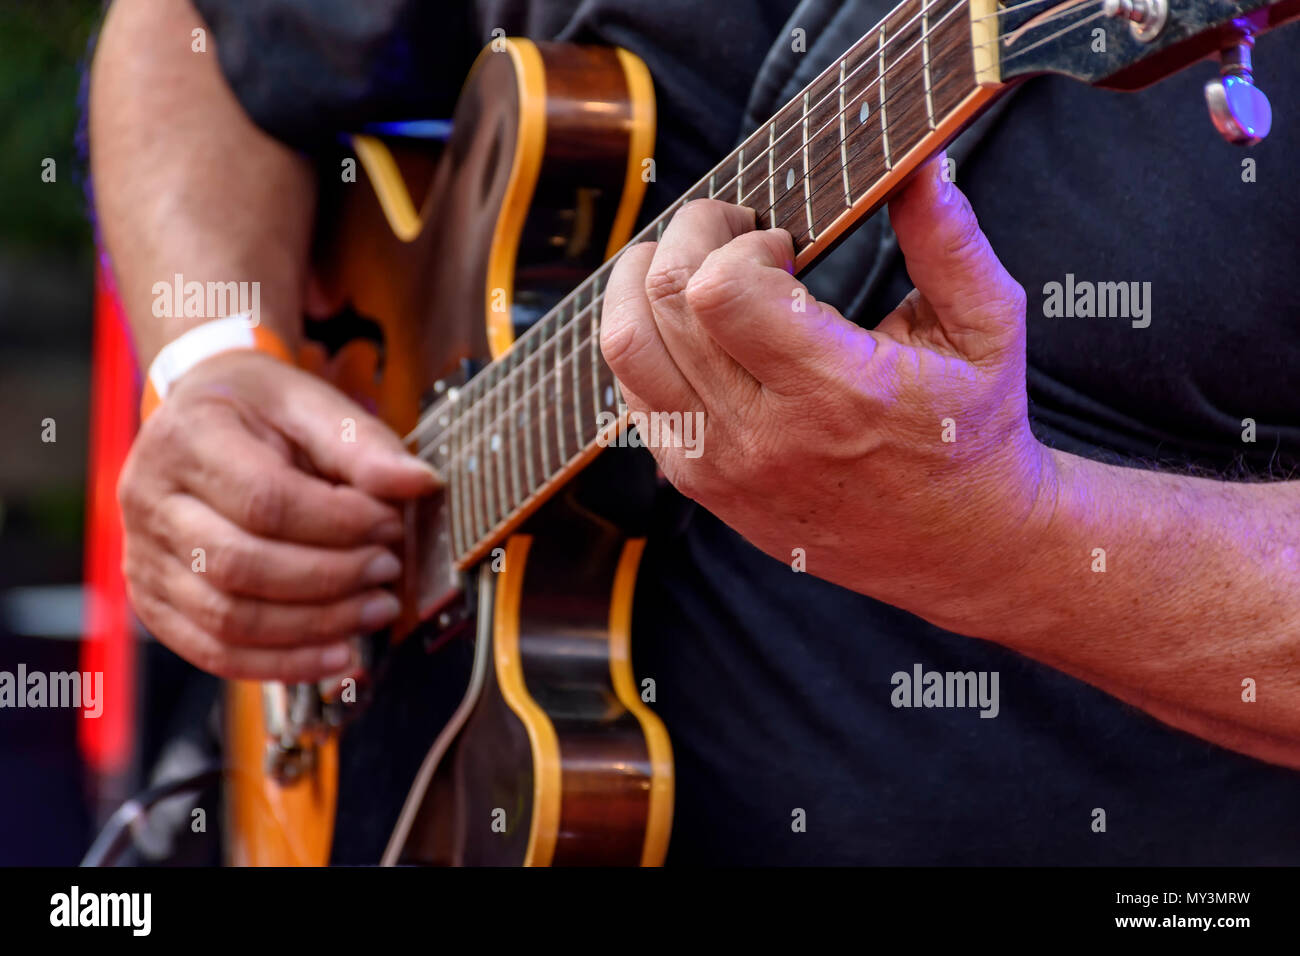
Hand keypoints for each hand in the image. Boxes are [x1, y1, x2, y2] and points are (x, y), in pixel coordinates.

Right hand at [118, 349, 439, 680]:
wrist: (198, 420)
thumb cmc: (259, 411)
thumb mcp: (309, 403)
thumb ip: (362, 444)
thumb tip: (420, 482)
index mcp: (185, 438)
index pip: (264, 500)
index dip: (338, 523)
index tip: (391, 524)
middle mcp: (148, 501)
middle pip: (240, 565)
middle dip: (330, 578)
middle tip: (388, 570)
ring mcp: (142, 557)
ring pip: (228, 618)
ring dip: (314, 626)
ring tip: (375, 610)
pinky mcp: (155, 601)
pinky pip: (214, 651)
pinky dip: (281, 663)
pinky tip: (336, 654)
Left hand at [599, 155, 1055, 623]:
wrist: (951, 546)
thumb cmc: (972, 430)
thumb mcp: (987, 332)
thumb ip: (950, 243)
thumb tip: (922, 162)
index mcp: (837, 393)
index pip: (721, 292)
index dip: (737, 241)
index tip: (781, 239)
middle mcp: (763, 437)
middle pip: (664, 304)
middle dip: (687, 237)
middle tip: (732, 229)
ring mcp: (720, 465)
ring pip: (625, 348)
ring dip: (642, 282)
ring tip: (691, 263)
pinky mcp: (697, 483)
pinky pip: (631, 393)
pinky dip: (643, 340)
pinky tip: (692, 327)